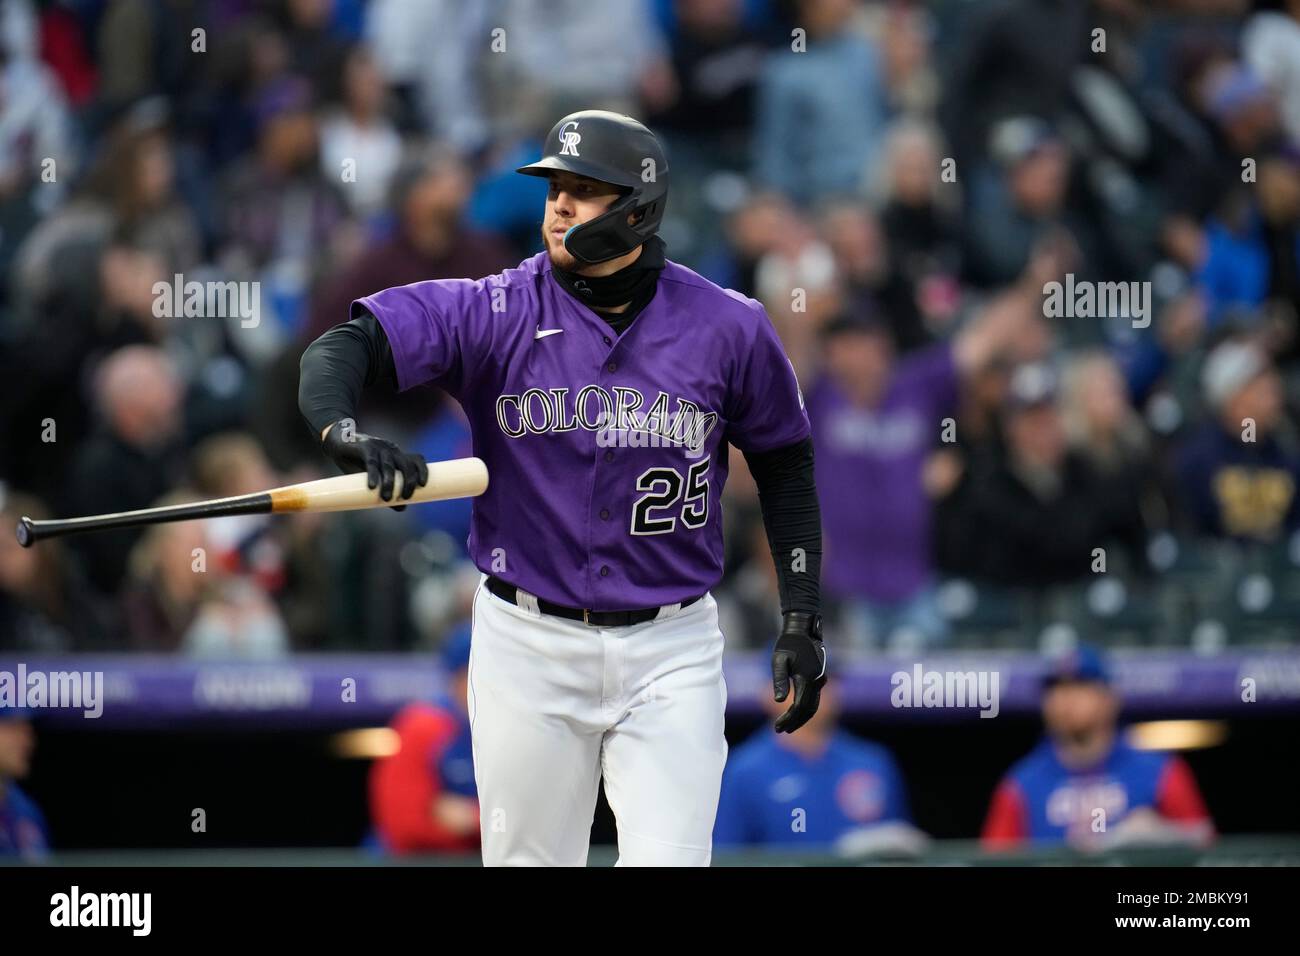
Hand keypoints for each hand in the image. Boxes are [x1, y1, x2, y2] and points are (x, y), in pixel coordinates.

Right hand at [321, 421, 427, 508]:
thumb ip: (388, 489)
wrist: (337, 445)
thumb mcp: (375, 477)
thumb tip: (402, 508)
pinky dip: (373, 474)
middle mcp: (391, 450)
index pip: (416, 460)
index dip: (422, 471)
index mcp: (397, 455)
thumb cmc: (358, 463)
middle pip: (406, 464)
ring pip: (389, 465)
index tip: (422, 485)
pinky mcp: (364, 446)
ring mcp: (378, 447)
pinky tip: (372, 486)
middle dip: (408, 482)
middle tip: (404, 498)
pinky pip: (371, 461)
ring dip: (390, 483)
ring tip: (386, 498)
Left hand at [771, 611, 826, 733]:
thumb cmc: (787, 644)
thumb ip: (779, 680)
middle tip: (780, 730)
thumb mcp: (778, 661)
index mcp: (807, 677)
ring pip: (813, 706)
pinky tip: (795, 713)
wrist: (803, 629)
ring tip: (786, 727)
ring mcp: (821, 680)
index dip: (788, 719)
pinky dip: (806, 709)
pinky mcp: (820, 678)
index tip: (777, 728)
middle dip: (794, 722)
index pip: (799, 706)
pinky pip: (815, 699)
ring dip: (801, 718)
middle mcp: (817, 681)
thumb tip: (778, 701)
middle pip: (808, 710)